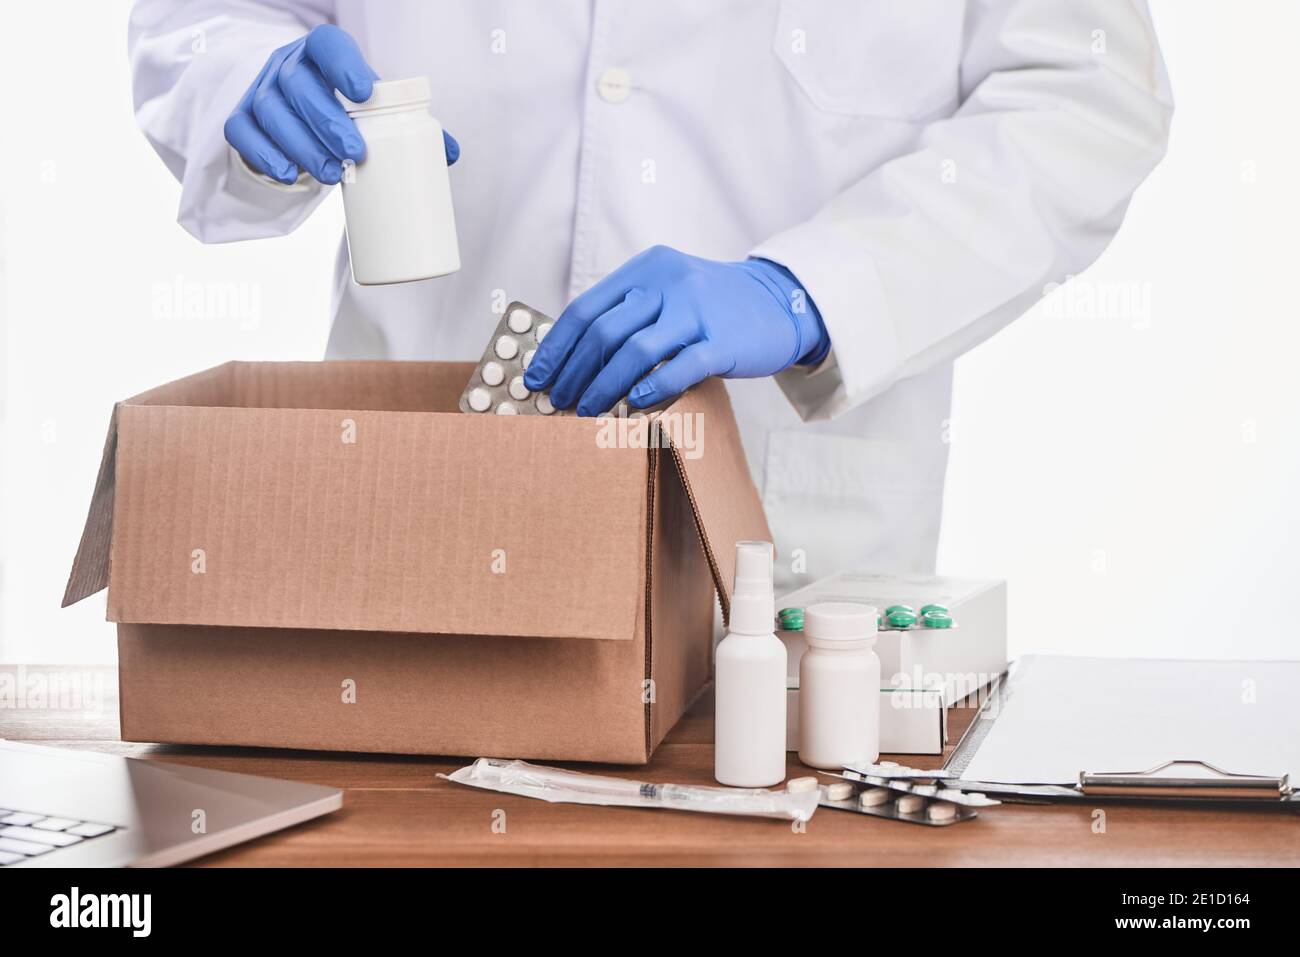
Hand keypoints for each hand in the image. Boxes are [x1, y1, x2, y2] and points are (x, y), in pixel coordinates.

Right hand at [224, 24, 458, 185]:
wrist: (296, 120)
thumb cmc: (341, 110)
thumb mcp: (370, 110)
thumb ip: (407, 125)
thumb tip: (449, 153)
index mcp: (322, 54)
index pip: (328, 45)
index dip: (344, 65)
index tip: (365, 95)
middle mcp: (287, 66)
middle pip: (299, 84)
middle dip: (326, 120)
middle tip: (353, 153)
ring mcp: (260, 91)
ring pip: (271, 111)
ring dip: (301, 145)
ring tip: (330, 174)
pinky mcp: (241, 119)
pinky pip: (242, 133)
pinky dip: (264, 154)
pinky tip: (287, 174)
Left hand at [523, 246, 829, 415]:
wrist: (780, 301)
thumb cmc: (711, 306)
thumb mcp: (668, 291)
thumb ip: (628, 312)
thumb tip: (573, 357)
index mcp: (647, 269)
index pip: (587, 308)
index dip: (557, 346)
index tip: (538, 376)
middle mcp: (669, 283)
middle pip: (605, 331)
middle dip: (574, 371)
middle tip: (560, 400)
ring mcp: (698, 311)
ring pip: (636, 351)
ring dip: (604, 386)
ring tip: (588, 410)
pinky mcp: (724, 341)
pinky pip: (681, 366)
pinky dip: (653, 387)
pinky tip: (635, 404)